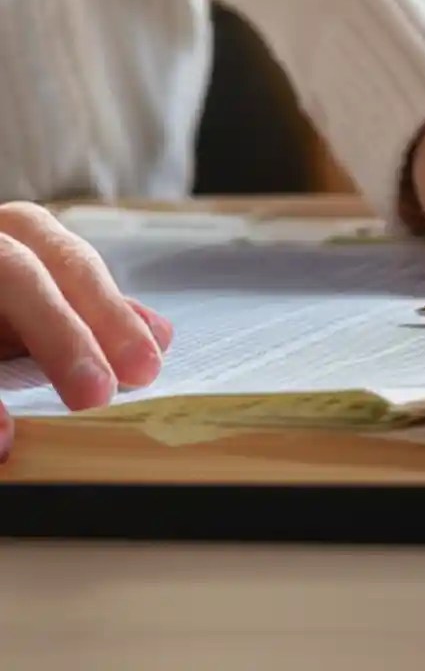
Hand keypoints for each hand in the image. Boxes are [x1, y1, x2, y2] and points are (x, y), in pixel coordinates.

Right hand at [0, 203, 172, 460]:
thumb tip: (159, 335)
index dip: (107, 312)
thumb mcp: (40, 307)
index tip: (145, 367)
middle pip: (13, 271)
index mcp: (13, 234)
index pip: (66, 262)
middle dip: (59, 333)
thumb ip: (91, 316)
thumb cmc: (5, 311)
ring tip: (3, 439)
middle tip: (96, 395)